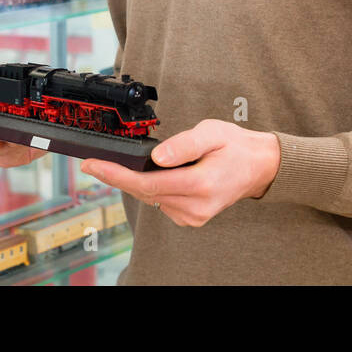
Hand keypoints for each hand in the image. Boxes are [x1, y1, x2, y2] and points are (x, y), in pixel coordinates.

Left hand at [78, 119, 279, 227]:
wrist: (259, 167)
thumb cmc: (236, 147)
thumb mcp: (211, 132)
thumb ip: (183, 144)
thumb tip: (156, 157)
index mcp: (200, 184)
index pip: (147, 183)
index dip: (115, 175)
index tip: (92, 165)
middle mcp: (195, 206)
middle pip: (144, 192)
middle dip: (119, 176)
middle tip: (95, 162)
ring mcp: (194, 216)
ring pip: (152, 198)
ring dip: (141, 181)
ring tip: (147, 162)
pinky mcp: (192, 218)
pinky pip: (162, 202)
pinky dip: (156, 188)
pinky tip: (164, 175)